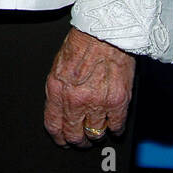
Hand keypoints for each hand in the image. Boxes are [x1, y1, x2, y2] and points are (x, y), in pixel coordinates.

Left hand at [43, 27, 134, 147]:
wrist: (104, 31)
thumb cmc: (82, 44)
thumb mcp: (59, 67)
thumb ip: (59, 91)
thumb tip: (60, 111)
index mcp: (57, 90)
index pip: (54, 125)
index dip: (59, 137)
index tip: (63, 140)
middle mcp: (76, 100)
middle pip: (74, 135)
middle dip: (77, 141)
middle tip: (81, 140)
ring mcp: (98, 103)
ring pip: (95, 134)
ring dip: (96, 136)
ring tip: (97, 132)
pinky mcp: (118, 102)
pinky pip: (116, 126)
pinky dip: (115, 128)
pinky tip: (113, 125)